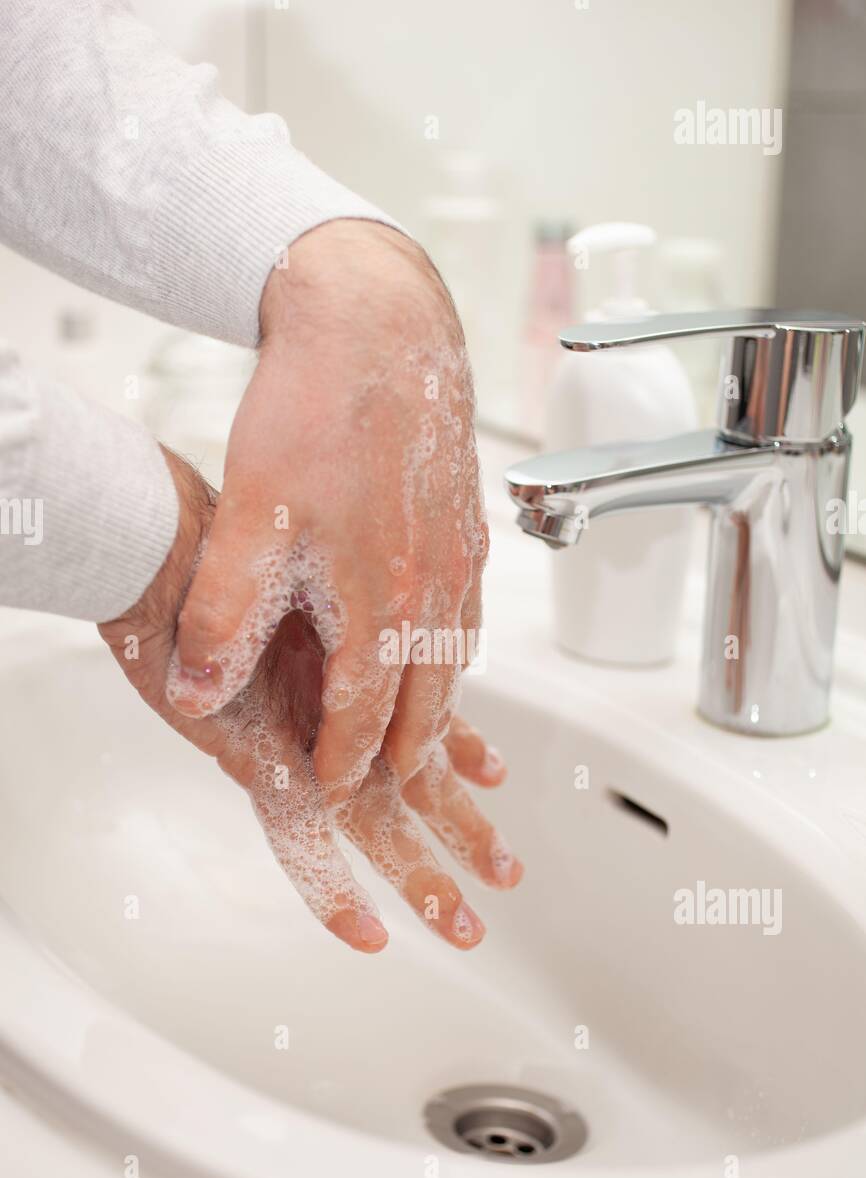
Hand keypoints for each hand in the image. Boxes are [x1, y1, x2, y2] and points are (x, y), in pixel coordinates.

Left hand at [164, 220, 490, 809]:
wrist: (377, 324)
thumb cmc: (316, 413)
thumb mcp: (249, 521)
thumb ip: (223, 618)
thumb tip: (195, 693)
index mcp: (383, 602)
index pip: (364, 715)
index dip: (346, 763)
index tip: (332, 793)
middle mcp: (435, 587)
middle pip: (427, 701)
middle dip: (409, 753)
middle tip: (393, 787)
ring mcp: (459, 555)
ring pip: (456, 658)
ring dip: (440, 707)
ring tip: (423, 734)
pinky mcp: (468, 522)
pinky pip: (469, 611)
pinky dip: (456, 649)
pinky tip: (444, 643)